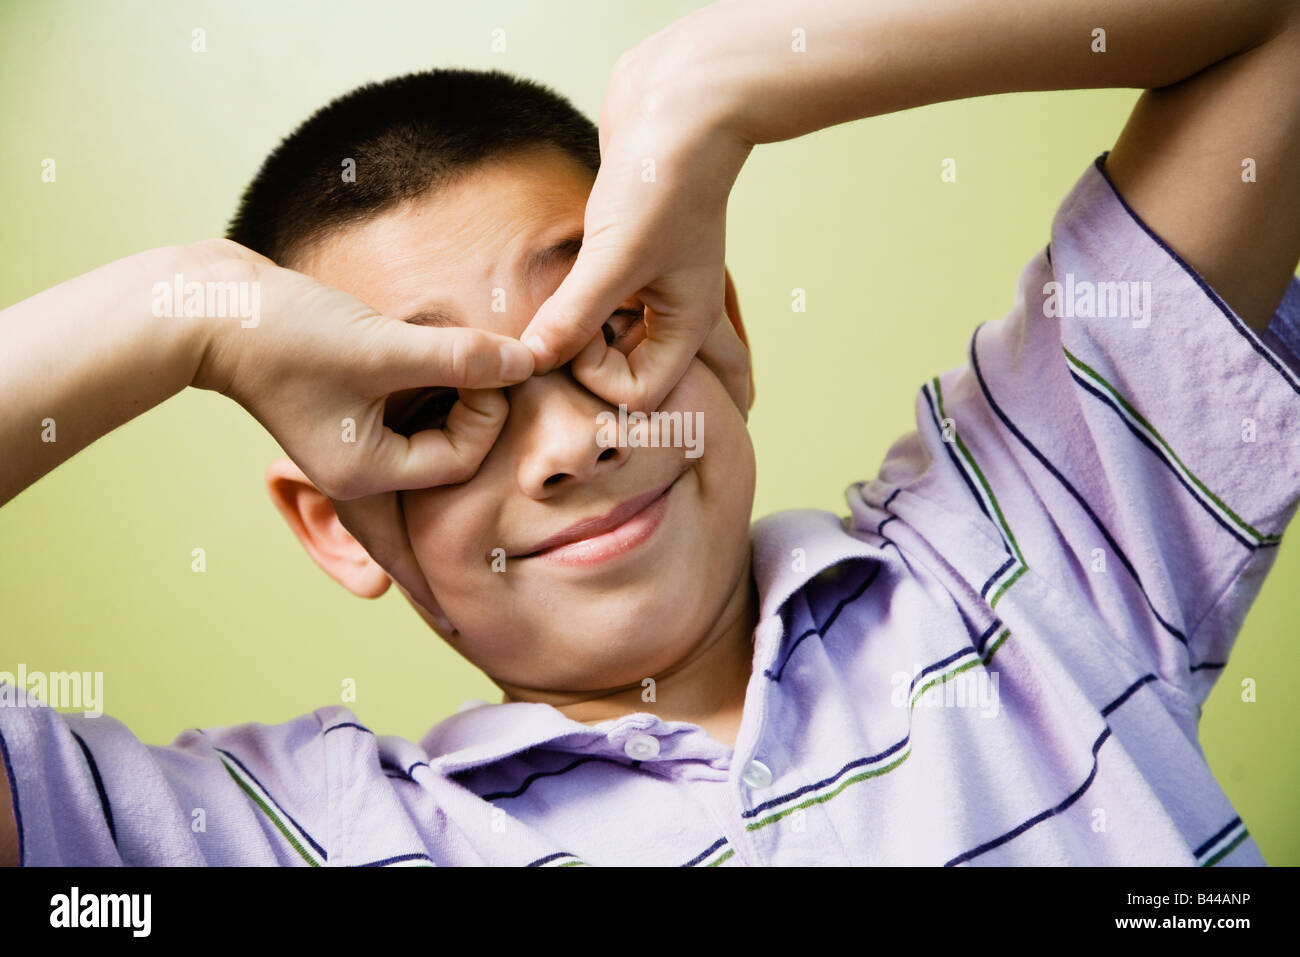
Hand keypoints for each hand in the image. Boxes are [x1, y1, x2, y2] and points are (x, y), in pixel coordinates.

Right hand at [187, 238, 533, 615]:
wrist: (209, 305)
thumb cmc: (287, 333)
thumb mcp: (384, 347)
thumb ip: (460, 358)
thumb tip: (528, 361)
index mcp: (365, 475)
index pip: (460, 459)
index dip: (487, 412)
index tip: (490, 362)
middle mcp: (359, 472)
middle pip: (450, 461)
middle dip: (484, 427)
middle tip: (517, 381)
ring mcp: (351, 442)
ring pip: (431, 438)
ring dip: (461, 410)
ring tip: (497, 380)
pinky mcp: (347, 410)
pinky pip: (407, 415)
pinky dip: (434, 395)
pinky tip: (456, 369)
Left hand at [520, 48, 753, 413]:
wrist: (680, 101)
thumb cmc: (664, 180)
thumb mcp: (615, 258)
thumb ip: (573, 317)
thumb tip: (530, 363)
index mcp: (686, 326)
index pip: (638, 394)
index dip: (597, 375)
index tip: (571, 332)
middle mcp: (670, 312)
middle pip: (620, 370)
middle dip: (582, 356)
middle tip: (548, 324)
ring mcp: (649, 283)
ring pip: (603, 333)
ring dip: (573, 324)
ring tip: (549, 296)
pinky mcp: (626, 254)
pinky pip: (594, 295)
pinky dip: (574, 292)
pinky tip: (559, 270)